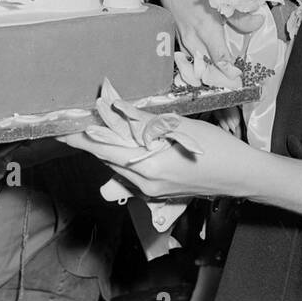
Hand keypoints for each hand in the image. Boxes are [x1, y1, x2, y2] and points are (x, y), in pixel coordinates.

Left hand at [61, 117, 258, 200]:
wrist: (240, 176)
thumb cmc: (216, 148)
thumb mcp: (179, 126)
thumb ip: (144, 120)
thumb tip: (116, 108)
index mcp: (147, 165)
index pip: (104, 150)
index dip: (81, 139)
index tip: (61, 130)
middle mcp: (144, 182)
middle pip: (108, 159)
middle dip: (93, 142)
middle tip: (76, 125)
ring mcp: (151, 191)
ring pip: (119, 166)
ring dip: (108, 149)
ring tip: (97, 130)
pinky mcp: (158, 193)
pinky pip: (132, 173)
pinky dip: (125, 158)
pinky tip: (125, 144)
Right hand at [160, 0, 253, 84]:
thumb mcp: (221, 0)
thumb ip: (240, 15)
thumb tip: (258, 21)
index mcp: (207, 31)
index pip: (221, 60)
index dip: (231, 71)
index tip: (239, 77)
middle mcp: (194, 40)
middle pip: (207, 68)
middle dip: (219, 77)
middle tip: (232, 83)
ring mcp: (183, 42)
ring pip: (196, 65)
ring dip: (208, 72)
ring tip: (219, 78)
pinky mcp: (177, 41)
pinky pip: (187, 58)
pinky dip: (196, 64)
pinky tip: (203, 66)